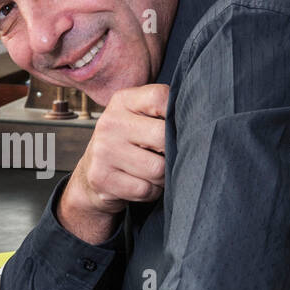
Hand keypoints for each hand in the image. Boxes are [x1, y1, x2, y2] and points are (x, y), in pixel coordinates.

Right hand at [58, 83, 168, 241]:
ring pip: (158, 170)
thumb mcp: (137, 116)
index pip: (161, 98)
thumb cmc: (126, 143)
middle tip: (166, 156)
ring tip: (152, 172)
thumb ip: (161, 110)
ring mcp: (103, 151)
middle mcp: (110, 122)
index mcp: (122, 101)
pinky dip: (151, 192)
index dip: (177, 113)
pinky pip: (145, 190)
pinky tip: (141, 183)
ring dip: (162, 177)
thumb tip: (200, 120)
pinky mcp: (102, 178)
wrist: (90, 175)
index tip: (176, 126)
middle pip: (164, 137)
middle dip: (171, 153)